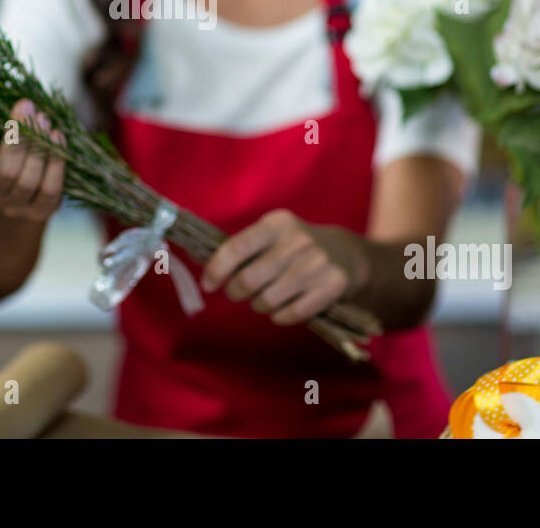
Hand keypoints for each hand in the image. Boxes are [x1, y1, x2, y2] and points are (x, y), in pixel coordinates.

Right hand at [0, 98, 65, 221]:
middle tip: (26, 107)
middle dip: (18, 138)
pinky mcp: (39, 212)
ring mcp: (15, 208)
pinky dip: (57, 164)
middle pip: (5, 173)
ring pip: (29, 181)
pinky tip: (58, 138)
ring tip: (44, 120)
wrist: (15, 197)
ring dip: (40, 147)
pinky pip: (50, 191)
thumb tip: (16, 101)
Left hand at [199, 209, 356, 324]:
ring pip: (267, 301)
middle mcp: (298, 241)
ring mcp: (318, 264)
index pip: (236, 248)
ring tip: (262, 299)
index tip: (209, 285)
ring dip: (257, 306)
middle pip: (248, 280)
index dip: (216, 270)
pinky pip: (291, 314)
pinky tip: (280, 309)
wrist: (345, 254)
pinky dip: (279, 317)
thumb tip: (194, 254)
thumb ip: (237, 247)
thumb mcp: (269, 235)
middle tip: (237, 292)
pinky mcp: (333, 286)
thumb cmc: (293, 246)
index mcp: (277, 223)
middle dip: (235, 292)